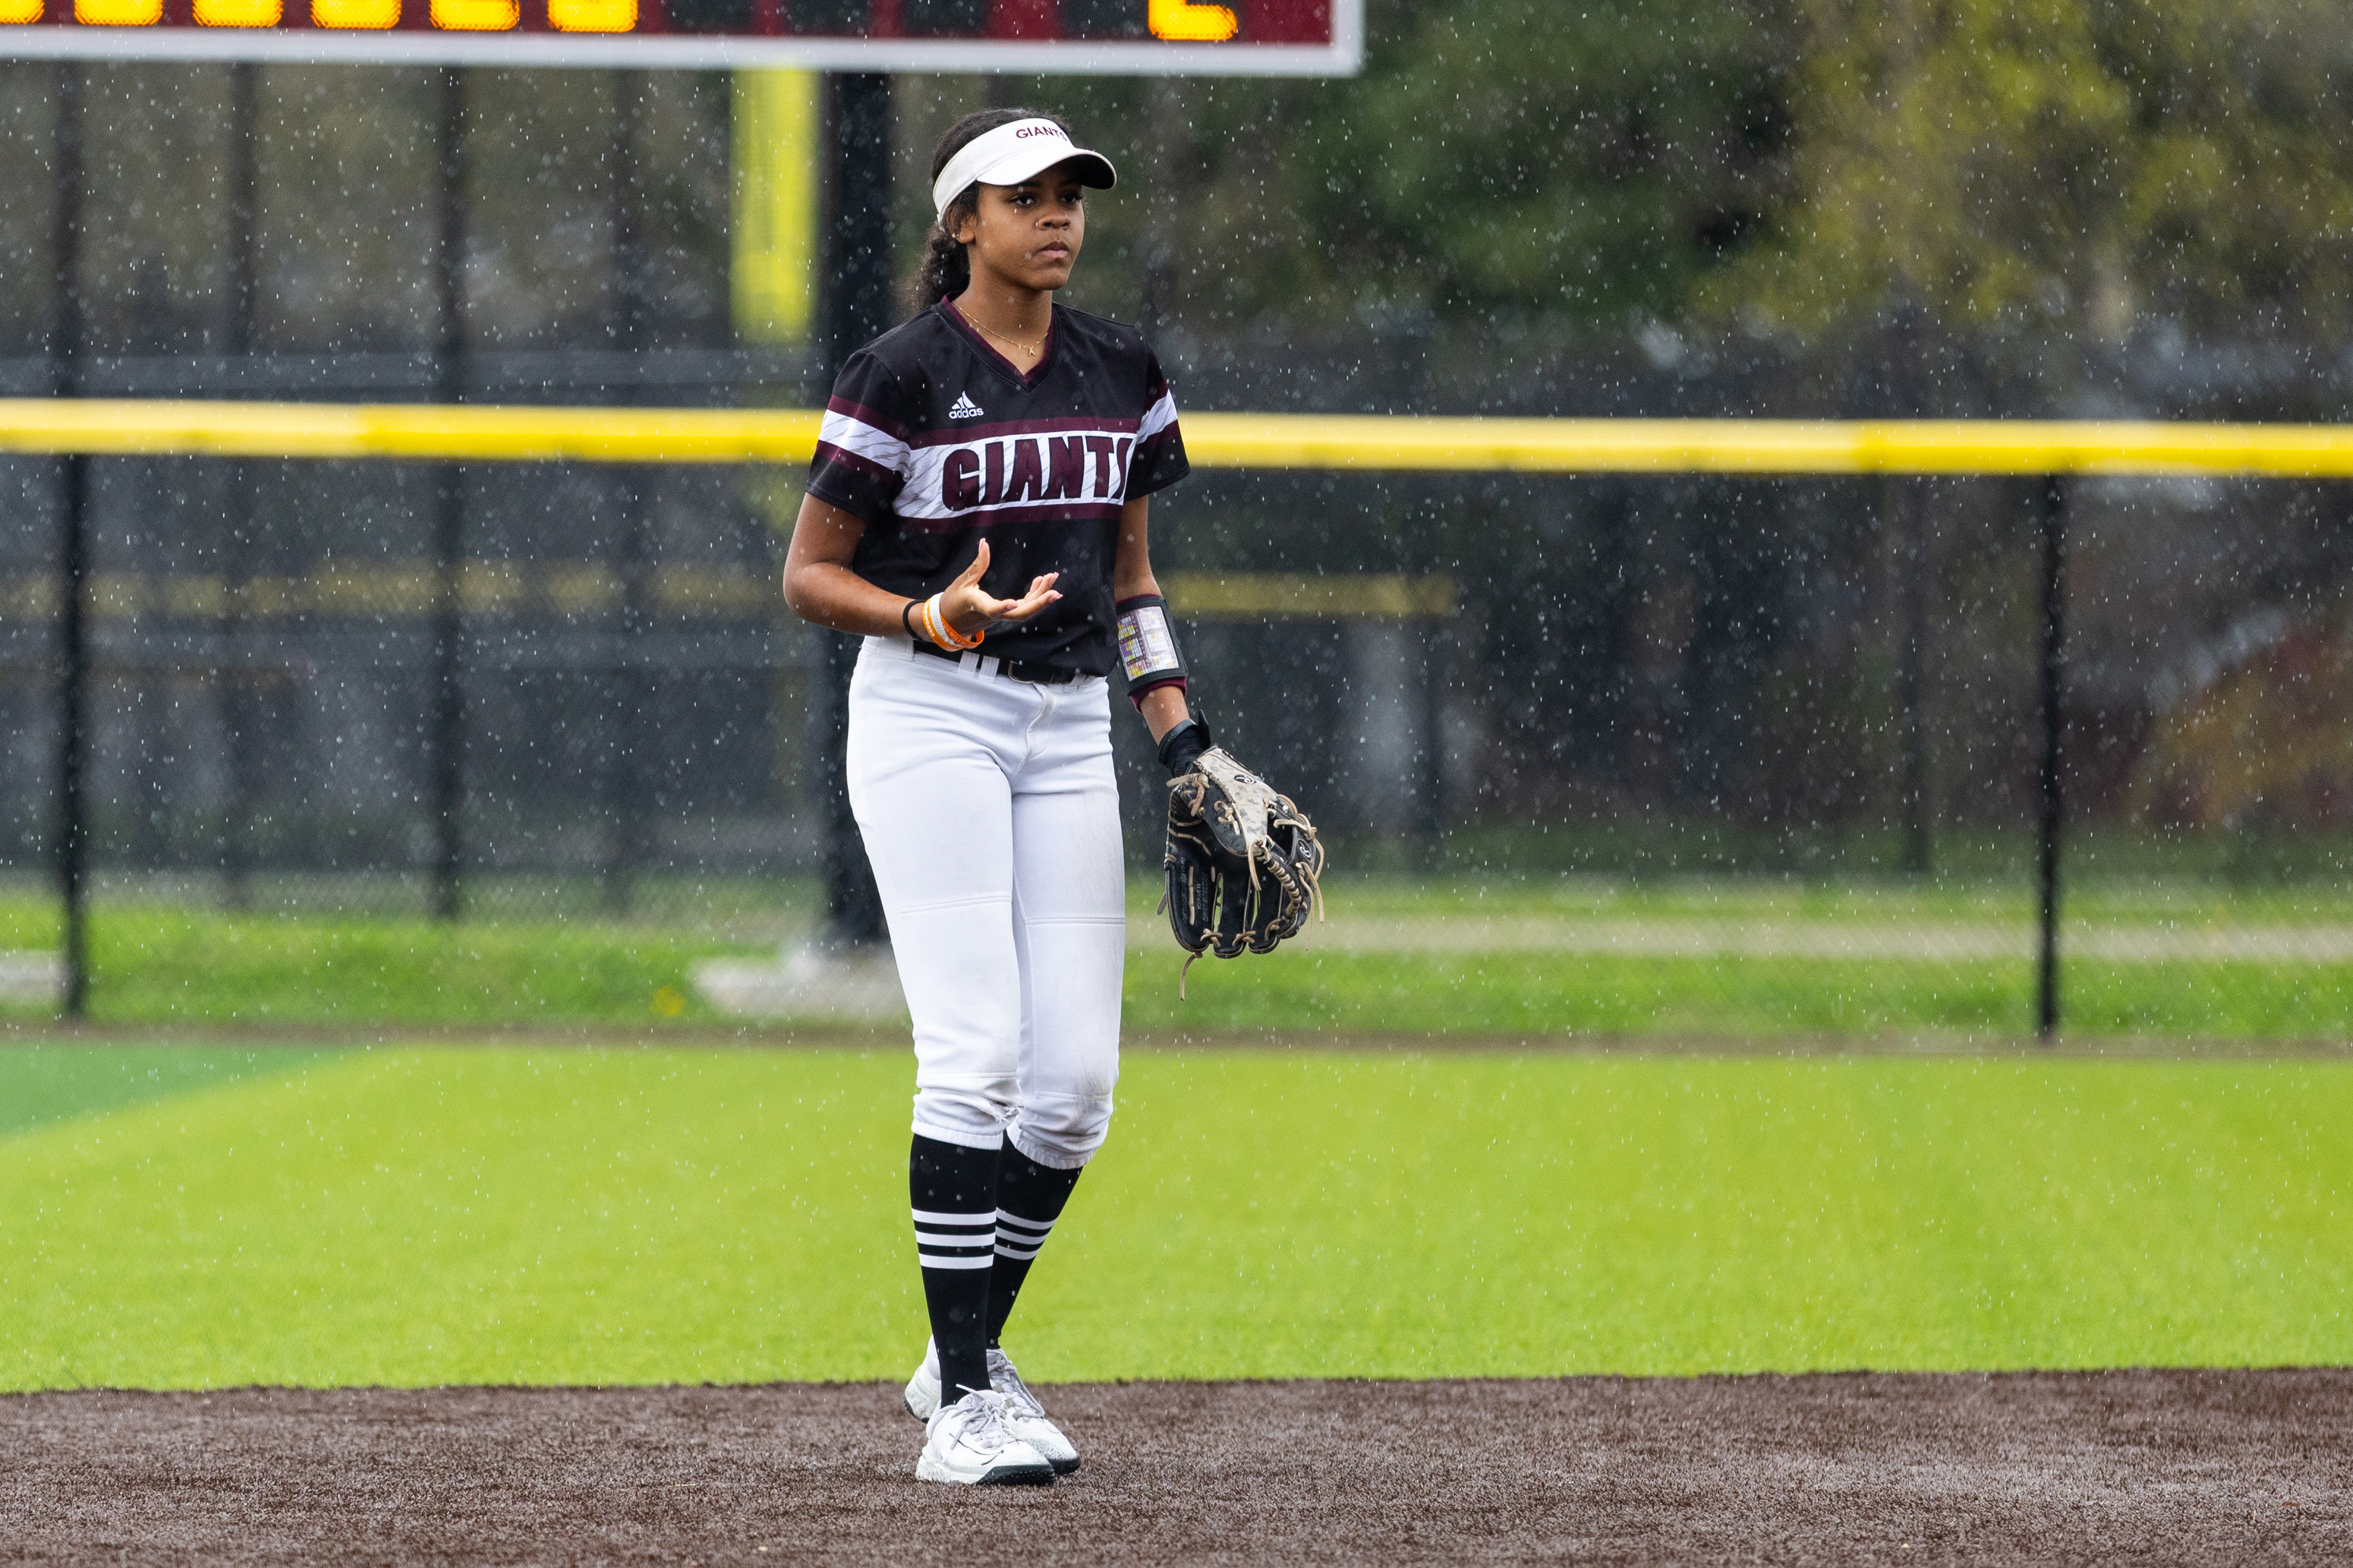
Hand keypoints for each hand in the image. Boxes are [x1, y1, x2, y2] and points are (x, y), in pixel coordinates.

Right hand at [940, 540, 1058, 634]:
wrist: (948, 623)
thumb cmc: (953, 601)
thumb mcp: (962, 581)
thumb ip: (977, 564)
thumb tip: (984, 542)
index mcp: (978, 606)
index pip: (992, 610)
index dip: (1003, 608)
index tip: (1013, 603)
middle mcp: (992, 615)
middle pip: (1019, 615)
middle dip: (1039, 604)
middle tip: (1055, 592)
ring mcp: (1000, 618)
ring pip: (1024, 611)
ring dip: (1040, 597)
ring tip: (1052, 578)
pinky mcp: (1004, 616)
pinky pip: (1022, 608)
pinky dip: (1033, 596)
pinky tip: (1040, 582)